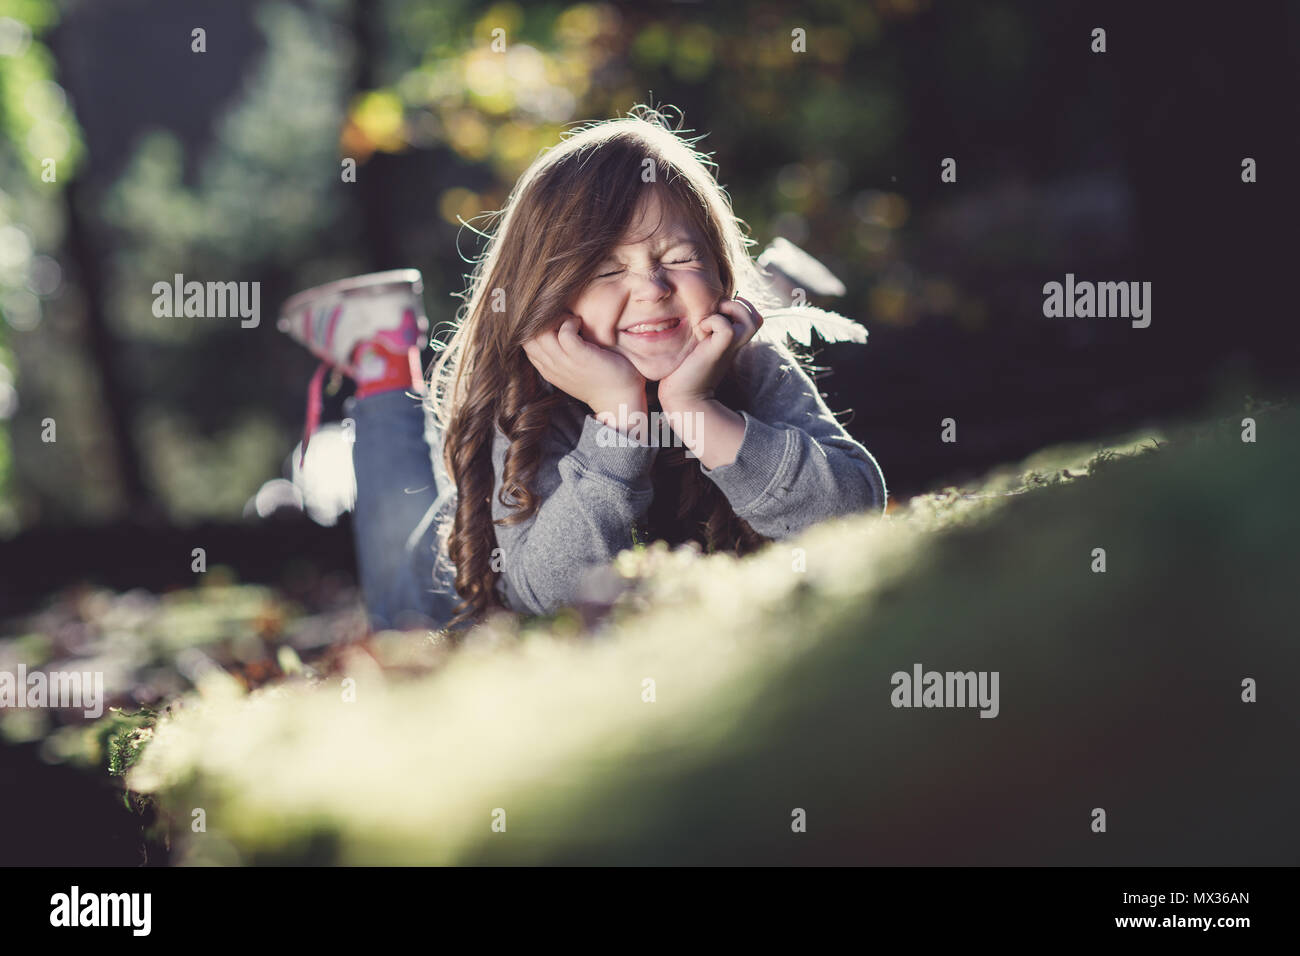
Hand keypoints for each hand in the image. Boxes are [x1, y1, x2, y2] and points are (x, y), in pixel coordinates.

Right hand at [522, 312, 646, 417]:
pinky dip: (570, 322)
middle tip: (561, 317)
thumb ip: (560, 355)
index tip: (552, 321)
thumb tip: (556, 331)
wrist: (620, 398)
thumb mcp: (573, 368)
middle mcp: (551, 367)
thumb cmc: (601, 379)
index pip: (525, 344)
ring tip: (571, 320)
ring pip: (541, 333)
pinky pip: (564, 332)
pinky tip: (580, 323)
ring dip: (555, 318)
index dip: (533, 328)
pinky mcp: (580, 357)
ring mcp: (564, 363)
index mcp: (547, 369)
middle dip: (540, 320)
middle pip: (527, 337)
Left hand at [657, 294, 763, 408]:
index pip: (753, 318)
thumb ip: (704, 332)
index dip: (741, 308)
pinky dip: (713, 321)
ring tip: (710, 318)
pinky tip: (700, 331)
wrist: (682, 397)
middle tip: (716, 312)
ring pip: (750, 318)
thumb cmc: (684, 372)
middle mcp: (735, 344)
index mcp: (732, 342)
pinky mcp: (718, 351)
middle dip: (739, 305)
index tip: (718, 312)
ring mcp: (729, 347)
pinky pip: (726, 327)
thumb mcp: (698, 347)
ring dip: (731, 309)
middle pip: (757, 317)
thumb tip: (697, 316)